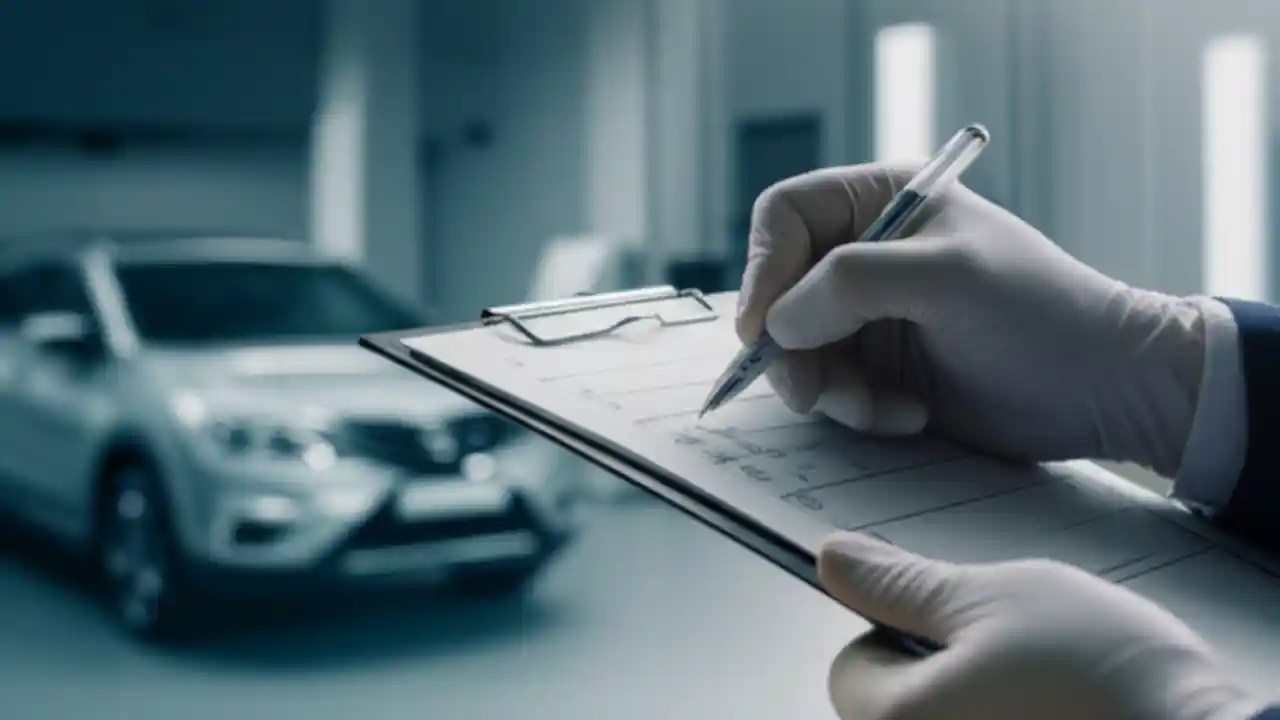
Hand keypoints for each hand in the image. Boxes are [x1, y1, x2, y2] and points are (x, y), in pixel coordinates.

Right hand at [736, 163, 1214, 475]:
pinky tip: (908, 415)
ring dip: (828, 389)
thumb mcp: (945, 278)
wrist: (1101, 389)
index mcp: (882, 202)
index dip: (764, 271)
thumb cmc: (1038, 313)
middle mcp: (867, 253)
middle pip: (779, 292)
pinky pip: (829, 389)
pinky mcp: (880, 367)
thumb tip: (777, 322)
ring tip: (879, 408)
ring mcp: (870, 313)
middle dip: (792, 348)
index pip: (785, 218)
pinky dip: (856, 410)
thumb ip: (851, 284)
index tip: (763, 331)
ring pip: (796, 349)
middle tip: (811, 394)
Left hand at [819, 532, 1259, 719]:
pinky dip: (1013, 713)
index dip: (898, 630)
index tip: (952, 619)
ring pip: (949, 715)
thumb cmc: (1102, 676)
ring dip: (980, 690)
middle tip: (1009, 649)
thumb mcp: (993, 600)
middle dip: (941, 664)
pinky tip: (1061, 708)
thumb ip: (904, 584)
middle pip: (895, 701)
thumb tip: (836, 560)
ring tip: (1044, 678)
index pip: (850, 667)